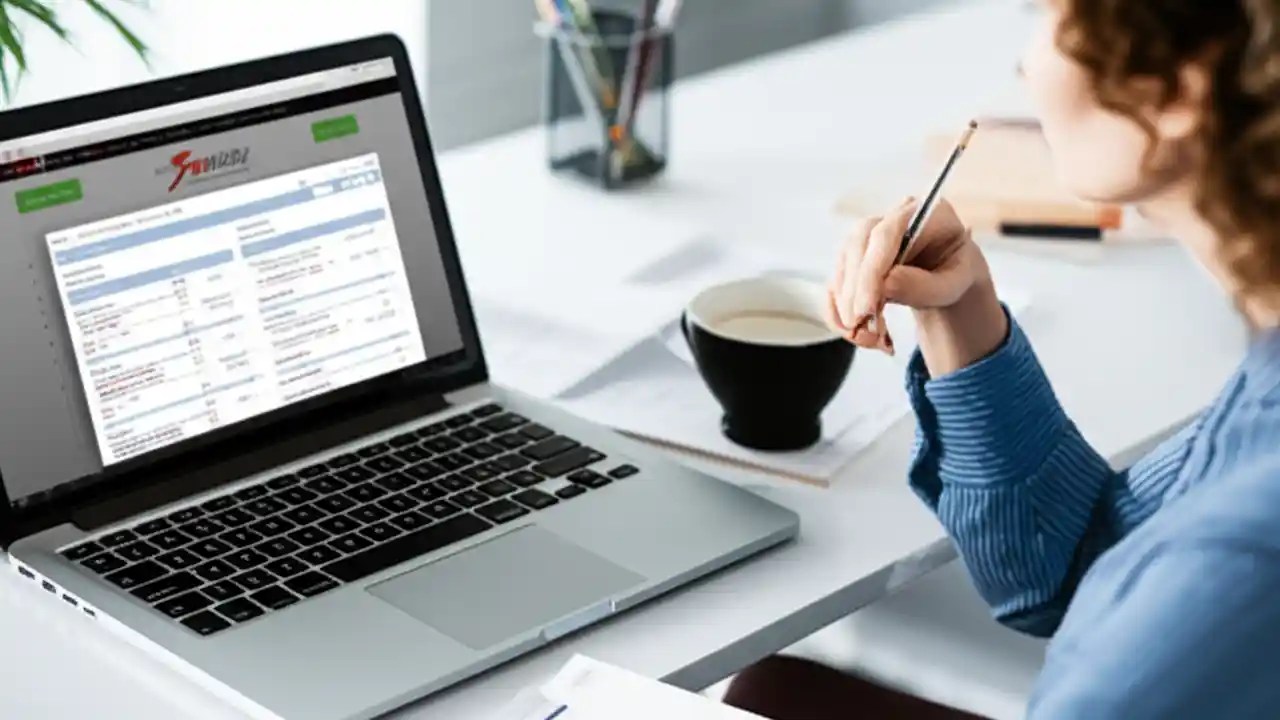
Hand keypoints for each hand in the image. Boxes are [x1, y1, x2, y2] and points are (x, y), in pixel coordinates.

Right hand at [826, 197, 1007, 374]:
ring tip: (870, 338)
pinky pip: (835, 288)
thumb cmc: (955, 275)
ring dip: (847, 308)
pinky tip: (859, 334)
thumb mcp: (956, 283)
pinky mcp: (850, 262)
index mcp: (921, 212)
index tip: (867, 307)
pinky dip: (840, 315)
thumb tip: (886, 284)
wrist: (946, 280)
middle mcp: (887, 219)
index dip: (871, 271)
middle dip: (855, 292)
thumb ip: (926, 285)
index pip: (885, 234)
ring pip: (842, 269)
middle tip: (862, 327)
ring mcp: (864, 239)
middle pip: (856, 248)